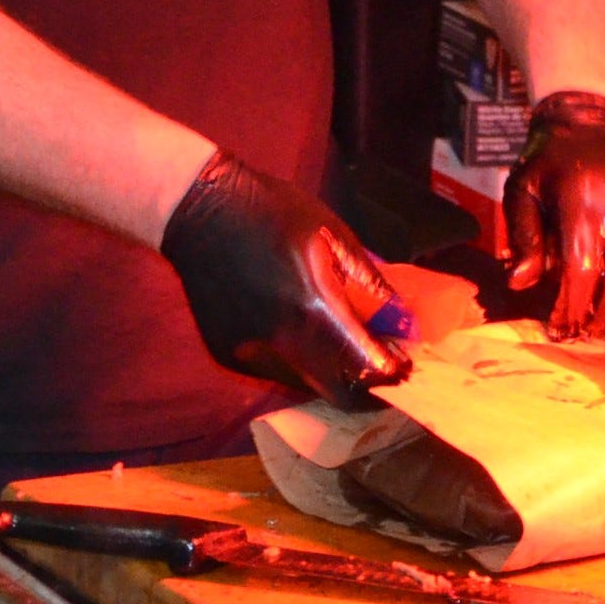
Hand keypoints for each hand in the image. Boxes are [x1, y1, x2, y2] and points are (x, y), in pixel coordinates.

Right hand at [160, 152, 411, 409]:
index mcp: (312, 306)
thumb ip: (369, 280)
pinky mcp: (228, 355)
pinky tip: (301, 333)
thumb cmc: (272, 212)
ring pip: (305, 385)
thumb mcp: (332, 233)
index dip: (389, 373)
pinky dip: (298, 362)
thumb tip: (403, 317)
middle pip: (337, 392)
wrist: (199, 211)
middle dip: (364, 386)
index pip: (363, 365)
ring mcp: (249, 353)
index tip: (405, 367)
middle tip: (381, 368)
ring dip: (331, 374)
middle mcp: (280, 340)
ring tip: (345, 347)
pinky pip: (275, 372)